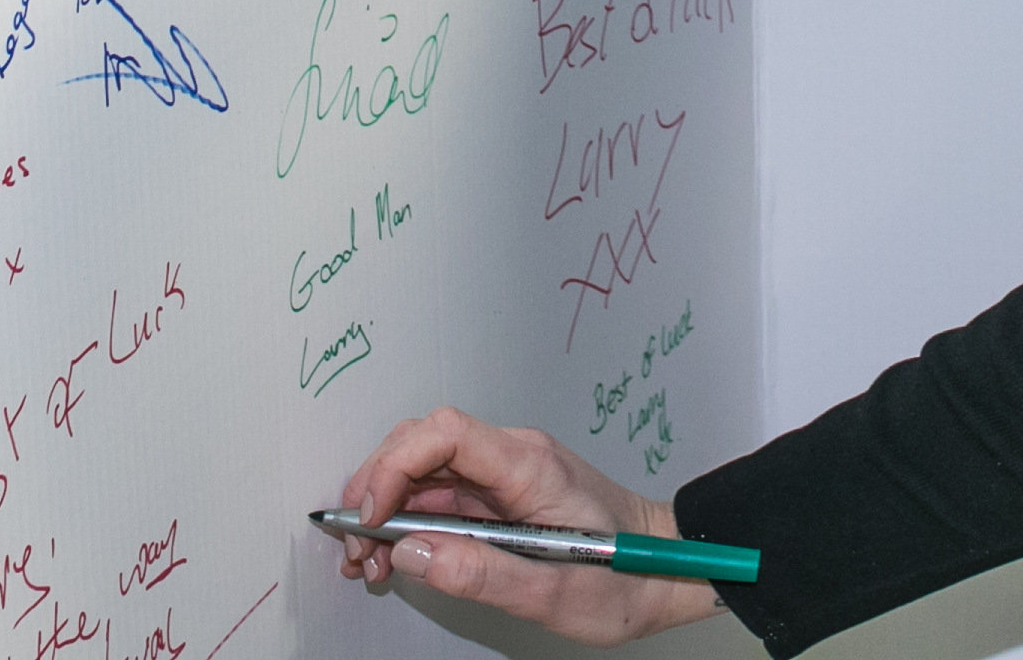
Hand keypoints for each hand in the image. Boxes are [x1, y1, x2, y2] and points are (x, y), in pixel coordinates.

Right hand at [332, 407, 711, 643]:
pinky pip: (443, 494)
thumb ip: (480, 572)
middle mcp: (514, 456)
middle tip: (354, 550)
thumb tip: (410, 554)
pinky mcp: (504, 494)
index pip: (446, 432)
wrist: (668, 569)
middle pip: (424, 443)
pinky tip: (396, 557)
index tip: (369, 518)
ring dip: (386, 510)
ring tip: (366, 563)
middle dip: (376, 489)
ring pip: (426, 470)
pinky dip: (409, 521)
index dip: (395, 466)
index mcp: (528, 465)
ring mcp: (507, 473)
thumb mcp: (553, 590)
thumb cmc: (623, 578)